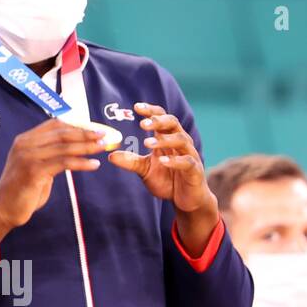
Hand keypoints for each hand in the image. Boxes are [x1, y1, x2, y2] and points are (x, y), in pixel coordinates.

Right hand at [0, 119, 107, 256]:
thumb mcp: (35, 166)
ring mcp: (28, 156)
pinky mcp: (33, 171)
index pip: (54, 124)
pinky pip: (63, 163)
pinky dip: (81, 163)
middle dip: (86, 133)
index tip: (95, 128)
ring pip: (64, 147)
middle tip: (105, 136)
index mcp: (24, 140)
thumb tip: (73, 148)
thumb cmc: (22, 189)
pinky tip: (94, 165)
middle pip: (61, 133)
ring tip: (102, 148)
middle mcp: (24, 144)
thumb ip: (49, 155)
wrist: (3, 209)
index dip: (77, 125)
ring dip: (87, 146)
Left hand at [108, 102, 219, 248]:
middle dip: (158, 121)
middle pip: (173, 123)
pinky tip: (162, 161)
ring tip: (147, 142)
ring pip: (181, 140)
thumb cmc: (167, 180)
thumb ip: (130, 161)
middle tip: (142, 124)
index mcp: (167, 138)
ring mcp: (189, 155)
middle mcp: (180, 143)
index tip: (136, 107)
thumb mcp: (145, 170)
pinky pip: (187, 161)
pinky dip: (174, 160)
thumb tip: (110, 156)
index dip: (151, 111)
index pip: (161, 118)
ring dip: (164, 140)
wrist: (185, 199)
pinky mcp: (195, 170)